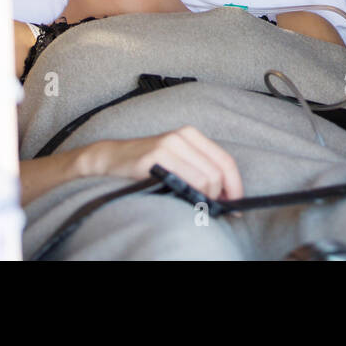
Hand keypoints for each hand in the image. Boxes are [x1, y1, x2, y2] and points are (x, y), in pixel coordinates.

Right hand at [83, 127, 243, 199]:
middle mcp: (182, 136)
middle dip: (218, 197)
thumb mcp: (176, 160)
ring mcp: (169, 145)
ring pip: (205, 179)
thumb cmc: (145, 165)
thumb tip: (226, 195)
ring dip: (203, 199)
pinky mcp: (155, 158)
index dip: (235, 186)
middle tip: (210, 210)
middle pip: (218, 173)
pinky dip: (189, 196)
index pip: (226, 161)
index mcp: (191, 135)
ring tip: (191, 205)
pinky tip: (181, 201)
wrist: (110, 160)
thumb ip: (199, 170)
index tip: (236, 205)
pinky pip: (186, 182)